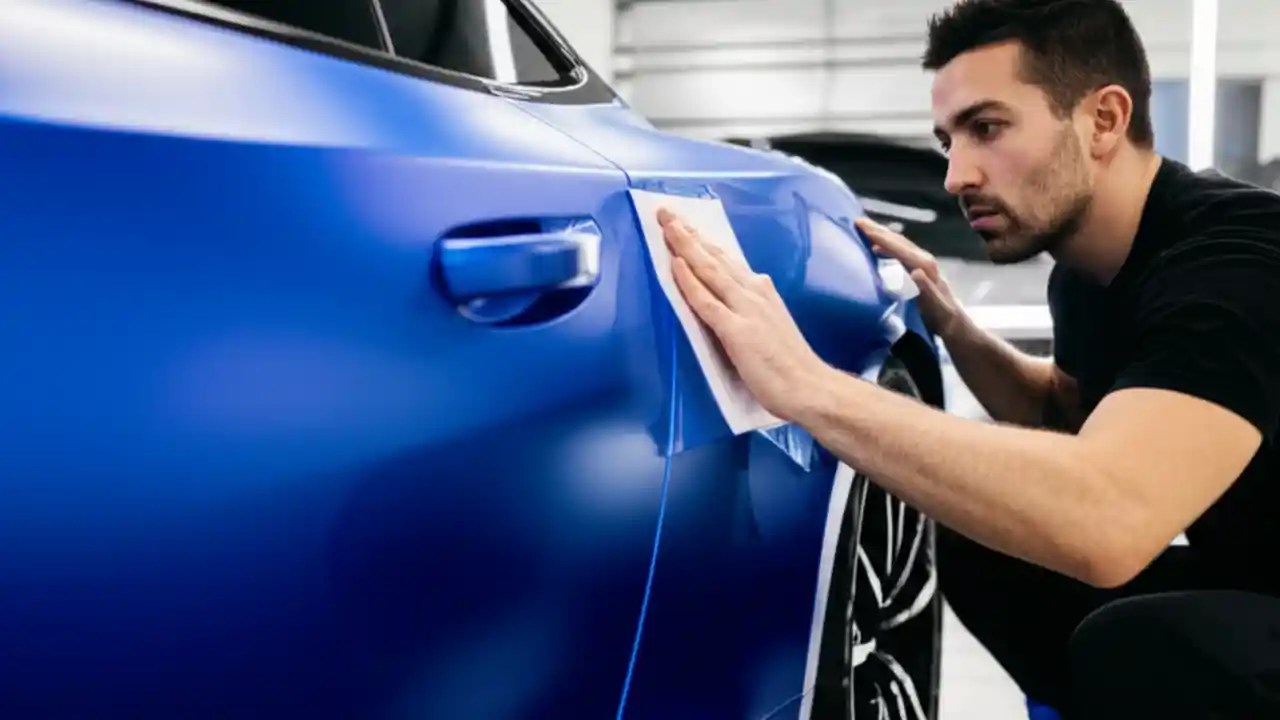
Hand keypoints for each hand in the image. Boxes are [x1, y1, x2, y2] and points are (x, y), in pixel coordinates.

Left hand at [659, 207, 832, 422]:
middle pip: (715, 258)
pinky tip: (676, 264)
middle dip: (688, 233)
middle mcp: (754, 293)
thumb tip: (729, 300)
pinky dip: (690, 282)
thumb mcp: (770, 325)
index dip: (703, 241)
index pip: (726, 260)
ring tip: (667, 225)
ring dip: (686, 246)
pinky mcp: (737, 331)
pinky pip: (707, 302)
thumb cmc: (789, 365)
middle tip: (665, 212)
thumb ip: (751, 309)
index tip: (684, 224)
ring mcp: (745, 310)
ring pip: (709, 271)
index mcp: (761, 291)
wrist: (810, 387)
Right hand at [854, 216, 965, 339]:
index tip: (862, 226)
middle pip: (901, 242)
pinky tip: (877, 250)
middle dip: (880, 231)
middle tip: (858, 221)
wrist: (960, 330)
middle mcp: (926, 264)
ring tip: (865, 231)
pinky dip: (888, 248)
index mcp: (927, 270)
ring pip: (902, 246)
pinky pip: (902, 254)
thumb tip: (915, 271)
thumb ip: (928, 292)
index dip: (881, 237)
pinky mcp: (922, 273)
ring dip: (883, 237)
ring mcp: (925, 267)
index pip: (900, 249)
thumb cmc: (947, 323)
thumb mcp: (939, 312)